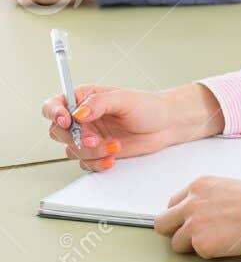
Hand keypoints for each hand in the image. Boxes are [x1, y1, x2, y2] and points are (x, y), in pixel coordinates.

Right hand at [41, 83, 223, 170]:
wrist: (166, 125)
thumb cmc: (148, 106)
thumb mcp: (124, 99)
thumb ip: (99, 103)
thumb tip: (78, 113)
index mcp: (83, 99)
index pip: (54, 105)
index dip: (54, 113)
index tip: (66, 121)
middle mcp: (82, 119)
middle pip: (58, 132)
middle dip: (76, 138)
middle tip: (96, 139)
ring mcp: (88, 136)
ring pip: (72, 150)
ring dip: (91, 152)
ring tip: (115, 146)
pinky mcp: (97, 152)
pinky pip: (85, 163)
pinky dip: (97, 163)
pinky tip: (113, 158)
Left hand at [154, 177, 240, 257]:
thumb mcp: (227, 188)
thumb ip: (207, 199)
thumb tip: (200, 214)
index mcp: (198, 186)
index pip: (172, 204)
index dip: (181, 216)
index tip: (189, 222)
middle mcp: (191, 203)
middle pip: (162, 224)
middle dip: (175, 231)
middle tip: (192, 236)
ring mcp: (194, 225)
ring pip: (175, 244)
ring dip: (192, 245)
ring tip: (217, 240)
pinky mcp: (202, 244)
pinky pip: (196, 254)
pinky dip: (210, 253)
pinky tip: (227, 243)